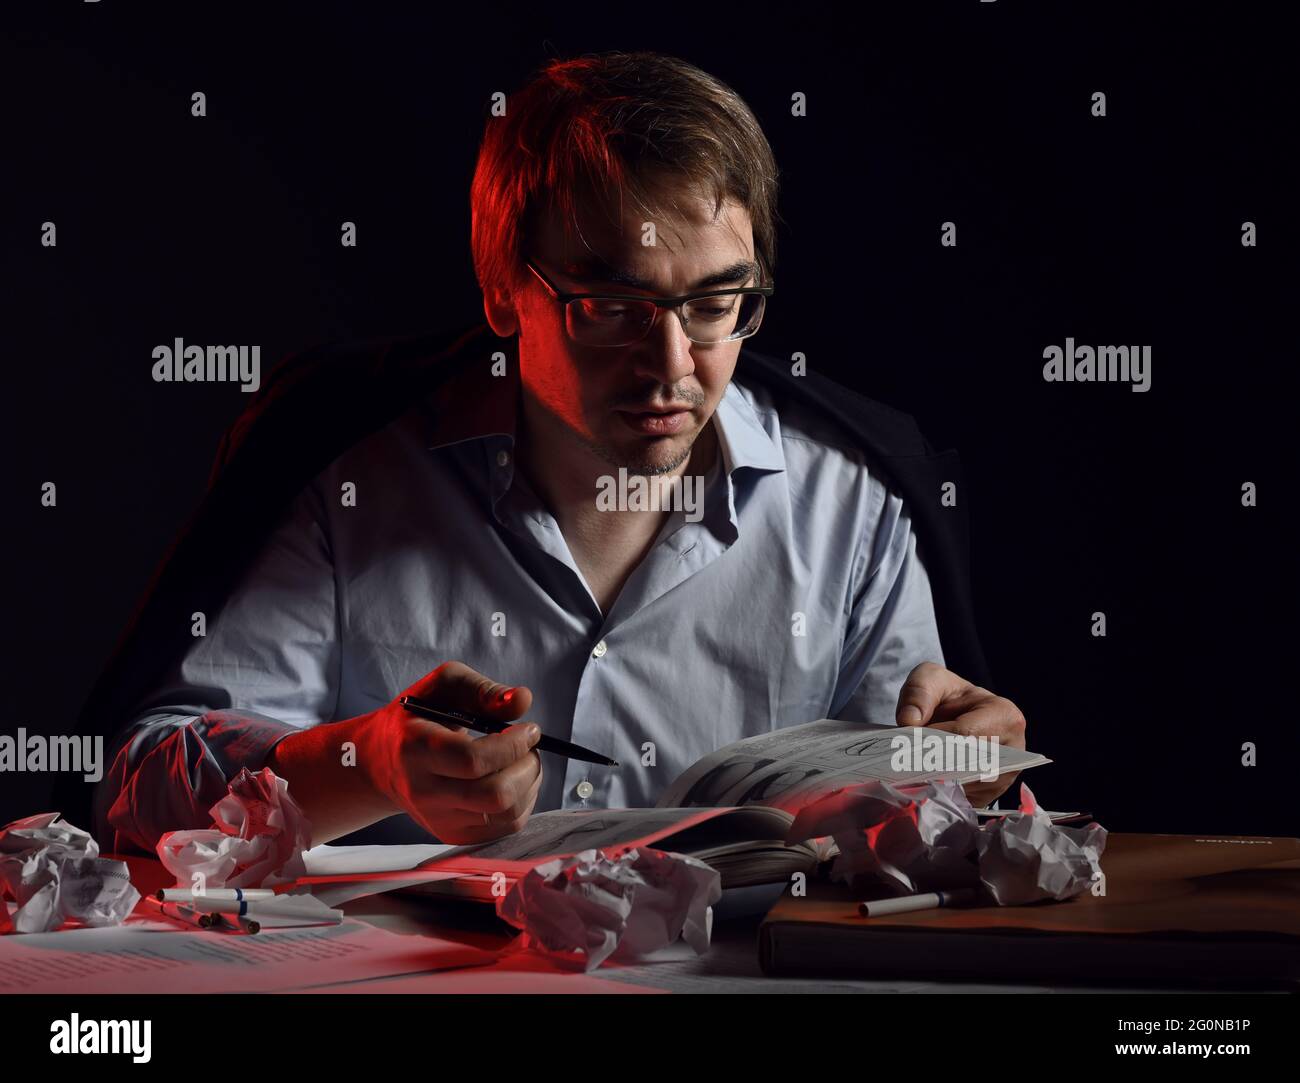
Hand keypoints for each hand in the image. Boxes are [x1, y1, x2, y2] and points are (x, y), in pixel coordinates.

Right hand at [356, 660, 542, 843]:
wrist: (381, 762)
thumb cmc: (418, 716)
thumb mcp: (442, 686)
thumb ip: (482, 689)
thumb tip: (522, 700)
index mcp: (416, 749)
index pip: (472, 760)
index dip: (512, 746)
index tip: (529, 729)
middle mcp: (424, 791)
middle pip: (495, 795)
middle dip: (527, 767)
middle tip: (529, 747)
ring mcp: (438, 819)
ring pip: (506, 815)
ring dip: (529, 784)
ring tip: (523, 760)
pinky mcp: (451, 834)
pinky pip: (504, 828)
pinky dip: (522, 802)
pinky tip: (513, 779)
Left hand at [894, 661, 1026, 808]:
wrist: (954, 714)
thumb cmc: (947, 696)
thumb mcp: (929, 679)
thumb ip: (918, 693)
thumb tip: (909, 722)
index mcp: (1004, 715)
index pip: (965, 735)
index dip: (934, 741)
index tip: (906, 743)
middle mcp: (1013, 750)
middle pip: (968, 765)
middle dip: (933, 764)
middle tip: (902, 764)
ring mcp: (1004, 777)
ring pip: (966, 788)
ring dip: (936, 784)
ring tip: (908, 775)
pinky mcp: (989, 796)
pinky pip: (964, 802)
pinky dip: (941, 797)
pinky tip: (919, 787)